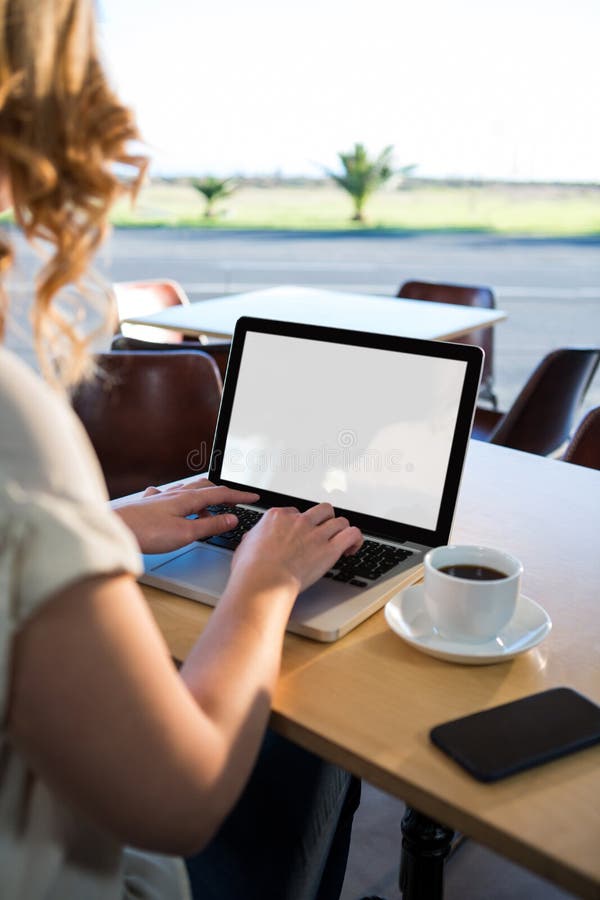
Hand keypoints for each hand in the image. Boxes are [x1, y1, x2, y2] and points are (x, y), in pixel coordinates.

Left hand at [113, 478, 259, 553]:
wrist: (115, 530)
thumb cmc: (146, 532)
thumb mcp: (186, 533)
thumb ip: (210, 526)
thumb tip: (231, 519)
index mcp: (188, 499)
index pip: (221, 494)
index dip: (240, 496)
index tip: (254, 496)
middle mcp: (175, 494)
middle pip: (205, 488)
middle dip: (222, 493)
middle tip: (234, 501)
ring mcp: (161, 498)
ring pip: (188, 492)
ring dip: (203, 498)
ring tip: (209, 511)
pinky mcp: (149, 505)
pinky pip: (169, 497)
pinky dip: (179, 500)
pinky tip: (172, 502)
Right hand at [230, 503, 362, 594]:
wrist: (263, 581)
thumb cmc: (251, 568)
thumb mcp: (244, 546)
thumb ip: (252, 539)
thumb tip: (251, 540)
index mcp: (278, 517)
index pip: (296, 512)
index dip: (299, 524)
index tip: (301, 534)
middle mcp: (299, 521)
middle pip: (321, 510)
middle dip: (324, 520)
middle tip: (323, 531)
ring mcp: (315, 534)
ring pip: (339, 520)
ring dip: (341, 529)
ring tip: (340, 540)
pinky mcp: (329, 549)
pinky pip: (351, 534)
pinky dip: (355, 539)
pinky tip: (352, 548)